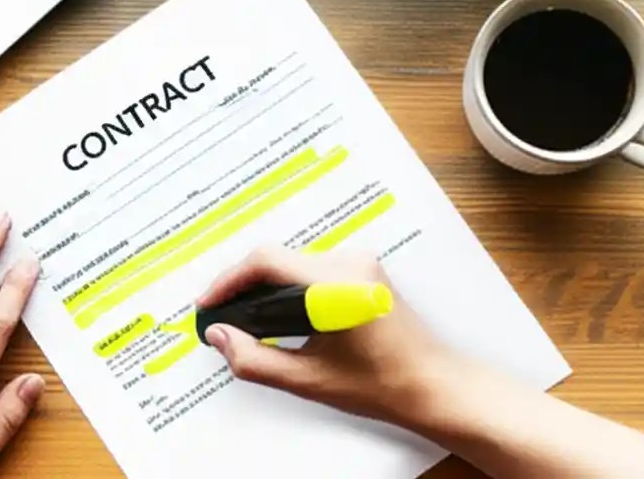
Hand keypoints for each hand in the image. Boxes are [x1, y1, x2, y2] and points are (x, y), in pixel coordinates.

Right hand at [196, 246, 457, 424]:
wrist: (434, 385)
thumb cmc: (384, 384)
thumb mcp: (309, 379)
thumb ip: (255, 359)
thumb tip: (221, 336)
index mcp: (338, 284)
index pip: (267, 262)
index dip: (229, 280)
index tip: (209, 303)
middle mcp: (350, 262)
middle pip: (277, 259)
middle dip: (243, 285)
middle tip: (221, 316)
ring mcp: (359, 261)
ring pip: (292, 262)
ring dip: (265, 285)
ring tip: (245, 318)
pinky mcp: (363, 268)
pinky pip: (311, 267)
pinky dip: (287, 285)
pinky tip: (276, 313)